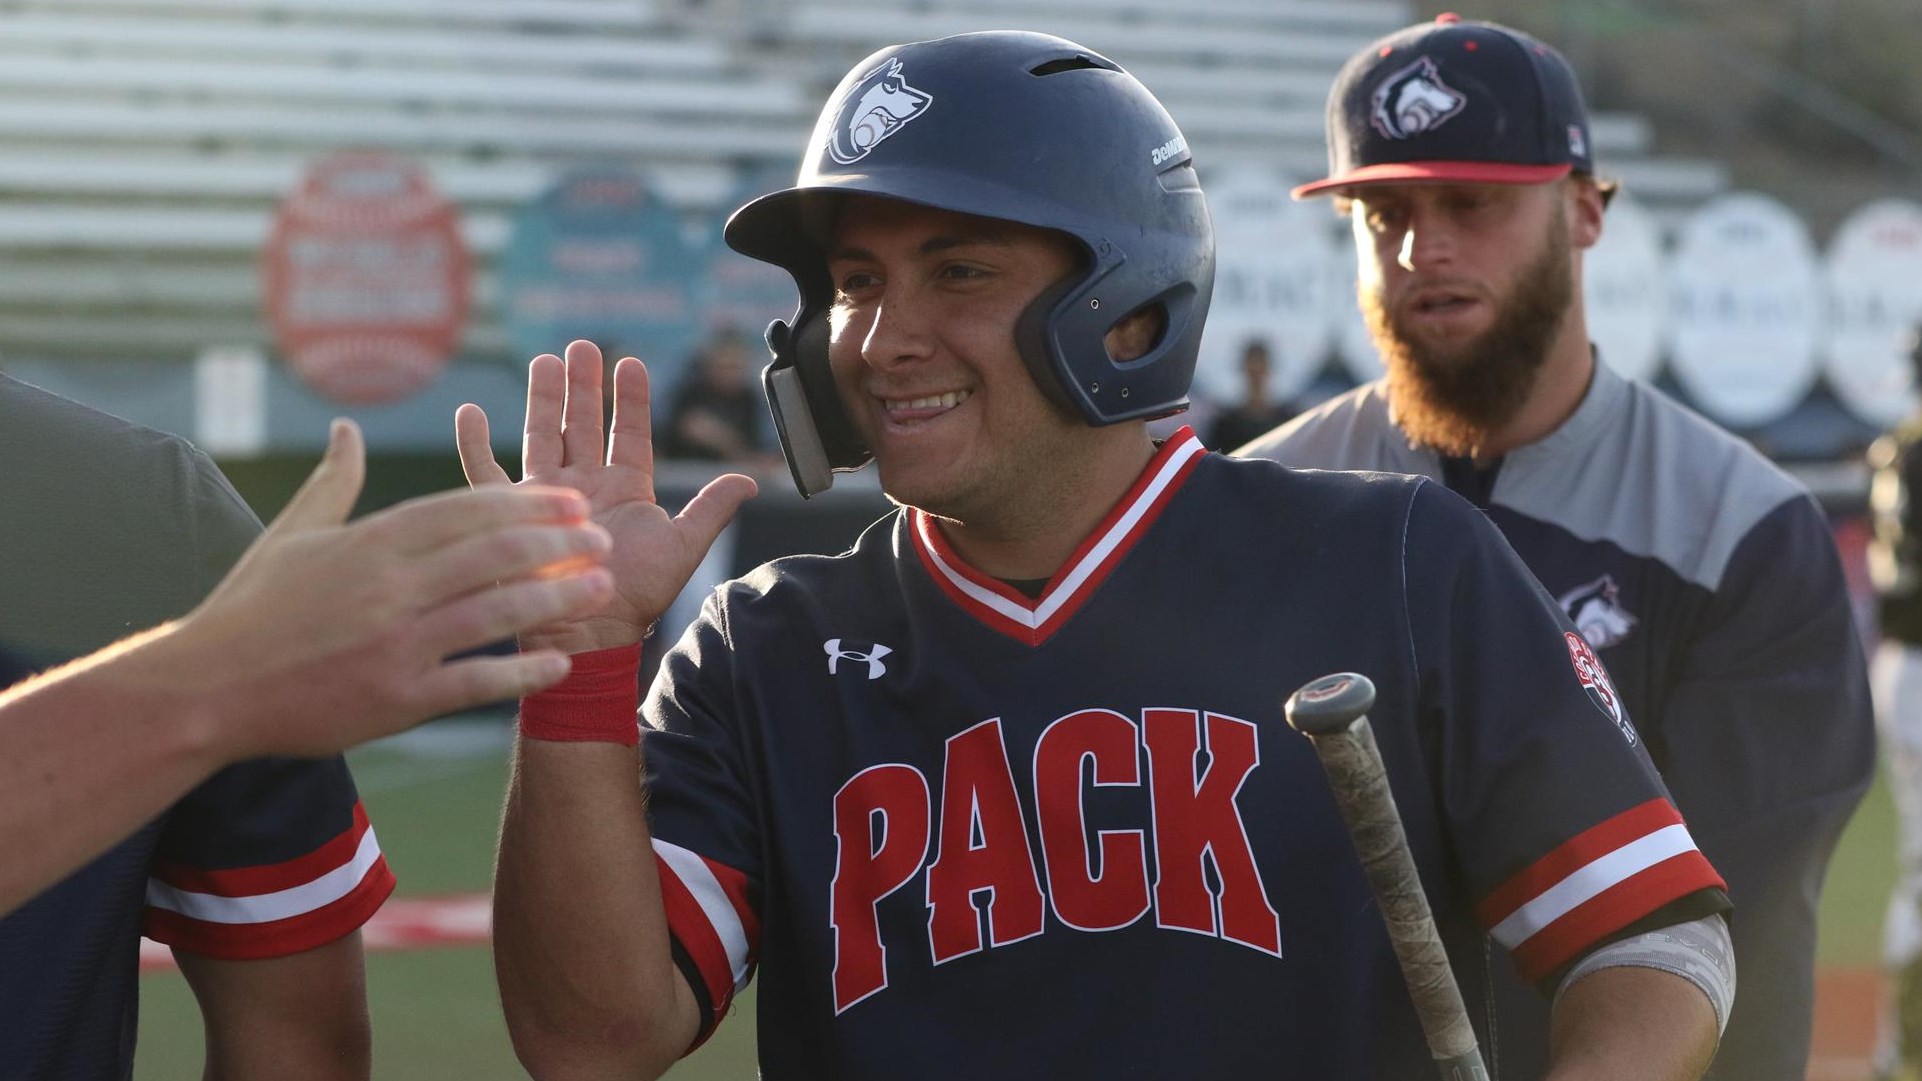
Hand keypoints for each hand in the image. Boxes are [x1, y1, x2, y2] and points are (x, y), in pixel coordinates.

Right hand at [146, 418, 616, 759]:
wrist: (205, 691)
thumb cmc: (250, 609)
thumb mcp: (291, 533)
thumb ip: (334, 480)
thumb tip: (348, 428)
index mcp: (370, 542)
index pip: (466, 509)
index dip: (527, 503)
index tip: (572, 500)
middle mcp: (389, 587)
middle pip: (495, 554)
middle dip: (559, 544)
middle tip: (604, 539)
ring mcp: (396, 644)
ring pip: (496, 613)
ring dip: (557, 599)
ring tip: (602, 589)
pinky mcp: (397, 699)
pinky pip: (475, 681)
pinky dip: (521, 673)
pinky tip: (561, 664)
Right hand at [456, 340, 757, 653]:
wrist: (591, 627)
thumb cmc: (638, 593)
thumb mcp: (683, 545)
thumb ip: (711, 509)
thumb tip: (752, 480)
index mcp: (625, 489)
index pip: (628, 432)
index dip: (630, 398)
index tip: (631, 362)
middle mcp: (585, 487)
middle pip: (581, 423)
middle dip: (583, 385)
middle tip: (582, 346)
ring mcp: (548, 498)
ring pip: (541, 434)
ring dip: (542, 398)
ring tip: (543, 361)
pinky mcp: (513, 513)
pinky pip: (485, 472)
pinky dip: (473, 443)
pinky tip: (469, 412)